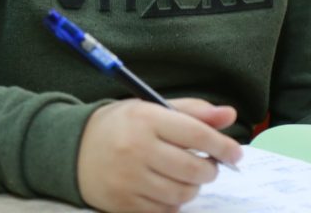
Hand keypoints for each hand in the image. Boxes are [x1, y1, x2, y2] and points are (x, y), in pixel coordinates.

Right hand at [77, 98, 240, 212]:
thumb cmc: (121, 125)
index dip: (222, 145)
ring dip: (193, 186)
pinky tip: (166, 187)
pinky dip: (174, 201)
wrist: (75, 149)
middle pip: (193, 168)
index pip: (196, 134)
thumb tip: (230, 114)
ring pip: (183, 193)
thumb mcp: (152, 108)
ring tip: (185, 174)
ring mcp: (130, 179)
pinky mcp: (124, 204)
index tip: (236, 152)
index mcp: (145, 118)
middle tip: (208, 164)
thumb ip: (193, 111)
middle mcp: (137, 148)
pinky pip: (166, 210)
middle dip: (210, 169)